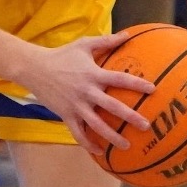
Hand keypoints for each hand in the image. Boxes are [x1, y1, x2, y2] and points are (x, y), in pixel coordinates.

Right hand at [15, 32, 157, 153]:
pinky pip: (78, 133)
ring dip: (112, 136)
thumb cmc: (62, 55)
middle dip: (130, 117)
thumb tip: (128, 34)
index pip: (120, 79)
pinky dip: (88, 144)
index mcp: (93, 74)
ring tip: (126, 145)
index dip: (137, 84)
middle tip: (145, 125)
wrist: (35, 68)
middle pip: (112, 106)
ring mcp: (76, 106)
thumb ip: (106, 41)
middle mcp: (87, 92)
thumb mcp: (83, 45)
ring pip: (96, 125)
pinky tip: (99, 152)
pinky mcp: (66, 115)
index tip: (152, 90)